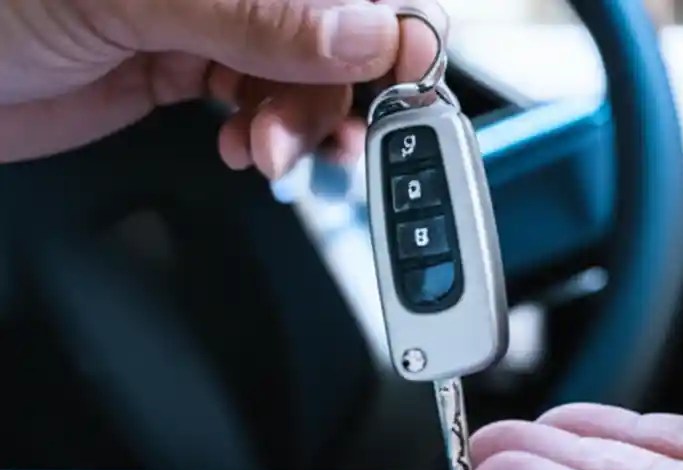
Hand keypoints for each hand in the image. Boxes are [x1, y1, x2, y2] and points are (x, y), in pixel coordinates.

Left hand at [0, 0, 446, 174]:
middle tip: (305, 133)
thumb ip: (259, 15)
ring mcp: (210, 16)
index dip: (385, 18)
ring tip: (269, 151)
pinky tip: (253, 149)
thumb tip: (367, 30)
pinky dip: (273, 133)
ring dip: (301, 121)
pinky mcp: (188, 66)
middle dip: (332, 87)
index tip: (403, 67)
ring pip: (304, 70)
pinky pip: (264, 99)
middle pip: (335, 27)